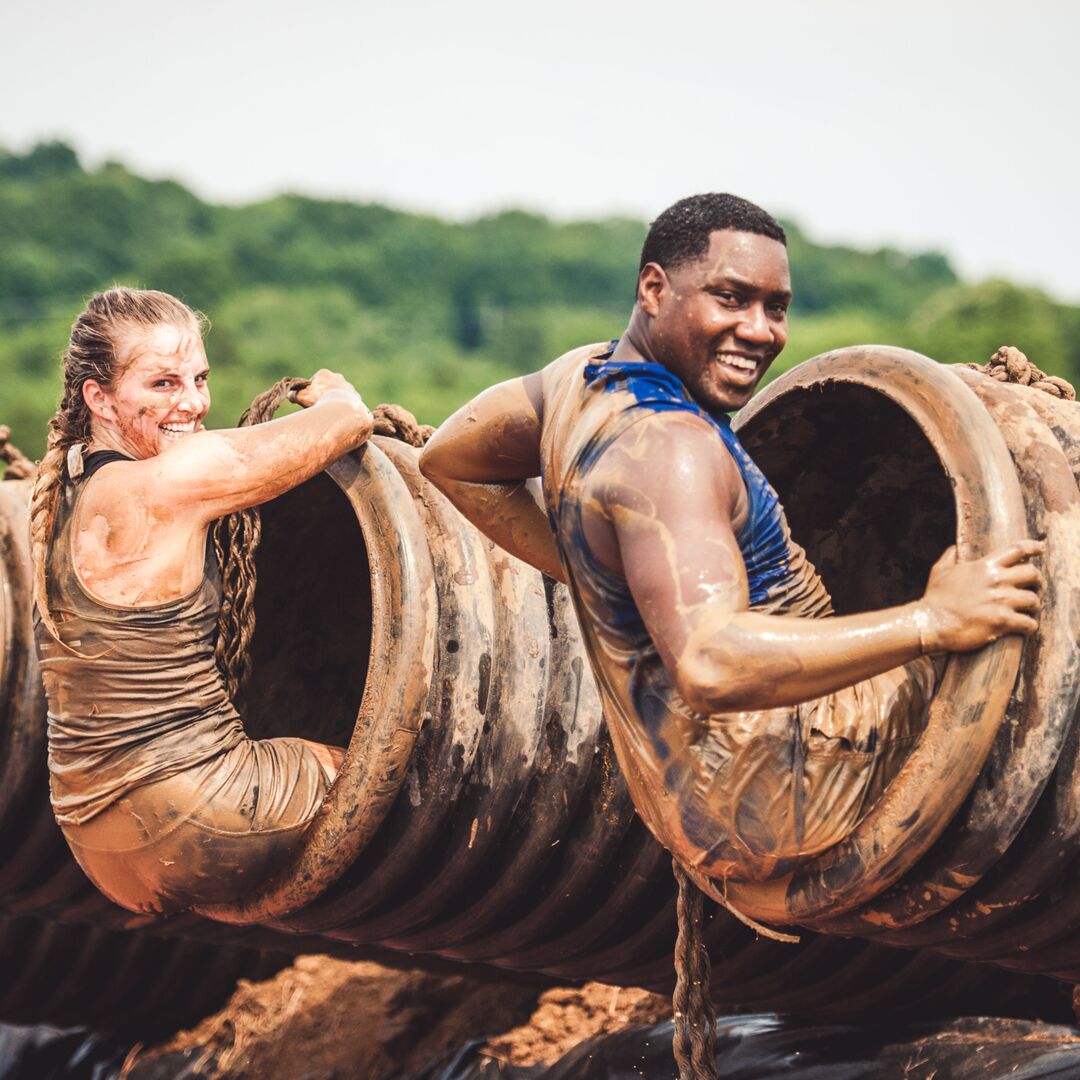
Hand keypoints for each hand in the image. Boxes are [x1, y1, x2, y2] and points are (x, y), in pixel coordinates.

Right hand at [292, 369, 363, 409]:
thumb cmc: (319, 400)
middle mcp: (338, 377)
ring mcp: (348, 386)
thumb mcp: (302, 397)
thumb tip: (290, 394)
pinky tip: (341, 415)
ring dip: (335, 401)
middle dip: (324, 395)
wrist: (341, 408)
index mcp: (324, 374)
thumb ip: (295, 394)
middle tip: (320, 406)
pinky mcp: (356, 396)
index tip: (310, 400)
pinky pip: (348, 403)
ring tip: (331, 413)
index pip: (315, 381)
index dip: (311, 392)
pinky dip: (345, 408)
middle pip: (328, 386)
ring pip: (339, 394)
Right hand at [918, 540, 1042, 652]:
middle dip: (1034, 581)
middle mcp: (997, 581)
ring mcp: (1001, 601)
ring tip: (1025, 611)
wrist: (931, 622)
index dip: (1033, 548)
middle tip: (1030, 588)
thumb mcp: (939, 571)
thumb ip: (950, 556)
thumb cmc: (934, 598)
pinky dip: (1028, 626)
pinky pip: (1029, 623)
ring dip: (1031, 606)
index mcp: (985, 566)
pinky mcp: (1002, 621)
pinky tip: (1023, 628)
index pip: (1017, 550)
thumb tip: (954, 548)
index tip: (1039, 549)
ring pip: (1033, 600)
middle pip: (1033, 574)